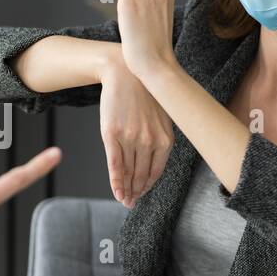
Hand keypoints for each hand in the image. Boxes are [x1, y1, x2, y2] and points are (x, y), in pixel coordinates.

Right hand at [99, 51, 173, 207]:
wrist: (125, 72)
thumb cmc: (143, 93)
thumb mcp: (160, 117)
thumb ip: (159, 138)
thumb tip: (155, 161)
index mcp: (164, 138)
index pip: (156, 171)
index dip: (148, 186)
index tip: (141, 194)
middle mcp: (149, 141)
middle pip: (141, 174)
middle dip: (136, 191)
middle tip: (131, 203)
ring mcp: (130, 138)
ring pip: (128, 172)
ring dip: (126, 189)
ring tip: (123, 199)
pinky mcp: (112, 135)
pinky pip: (115, 164)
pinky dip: (116, 181)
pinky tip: (117, 191)